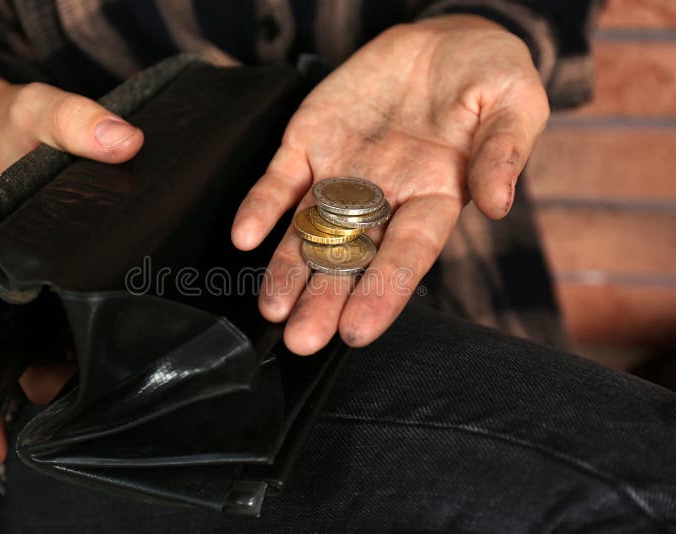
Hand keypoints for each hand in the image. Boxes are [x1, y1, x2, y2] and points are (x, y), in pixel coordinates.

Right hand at [0, 67, 143, 465]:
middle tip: (80, 425)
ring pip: (48, 344)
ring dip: (72, 373)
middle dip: (39, 391)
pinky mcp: (66, 275)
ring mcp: (38, 283)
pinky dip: (91, 339)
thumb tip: (126, 143)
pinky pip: (73, 317)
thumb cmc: (21, 125)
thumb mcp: (42, 111)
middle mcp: (9, 282)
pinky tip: (128, 353)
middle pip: (15, 355)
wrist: (18, 123)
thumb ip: (78, 121)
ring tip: (115, 401)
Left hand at [231, 15, 548, 354]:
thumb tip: (497, 203)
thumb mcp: (514, 102)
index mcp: (436, 196)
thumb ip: (503, 150)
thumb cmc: (488, 75)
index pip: (407, 254)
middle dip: (325, 299)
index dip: (383, 291)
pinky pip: (281, 181)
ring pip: (310, 231)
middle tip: (302, 340)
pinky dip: (262, 206)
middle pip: (352, 257)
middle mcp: (384, 197)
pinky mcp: (310, 144)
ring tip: (272, 308)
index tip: (359, 329)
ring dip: (289, 269)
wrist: (441, 41)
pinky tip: (246, 236)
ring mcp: (342, 174)